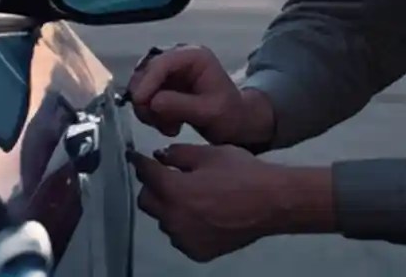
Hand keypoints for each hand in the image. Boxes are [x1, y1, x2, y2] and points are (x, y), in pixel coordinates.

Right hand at [126, 45, 244, 143]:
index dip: (148, 80)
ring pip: (140, 86)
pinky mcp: (162, 86)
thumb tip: (151, 102)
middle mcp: (179, 58)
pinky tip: (170, 127)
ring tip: (170, 128)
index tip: (140, 102)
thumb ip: (180, 105)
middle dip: (147, 98)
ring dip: (148, 110)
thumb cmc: (229, 114)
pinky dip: (151, 115)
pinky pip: (144, 98)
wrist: (235, 123)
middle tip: (158, 122)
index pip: (163, 62)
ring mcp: (169, 72)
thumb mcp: (210, 112)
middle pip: (146, 71)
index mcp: (195, 56)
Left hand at [128, 144, 285, 261]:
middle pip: (146, 201)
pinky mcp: (197, 251)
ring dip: (168, 207)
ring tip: (190, 196)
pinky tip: (201, 214)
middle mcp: (173, 218)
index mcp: (173, 190)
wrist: (272, 203)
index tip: (134, 157)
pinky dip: (183, 224)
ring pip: (163, 220)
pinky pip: (179, 236)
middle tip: (168, 176)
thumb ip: (178, 154)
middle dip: (152, 186)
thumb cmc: (242, 173)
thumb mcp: (209, 153)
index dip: (138, 162)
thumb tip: (160, 156)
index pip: (145, 173)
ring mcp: (184, 239)